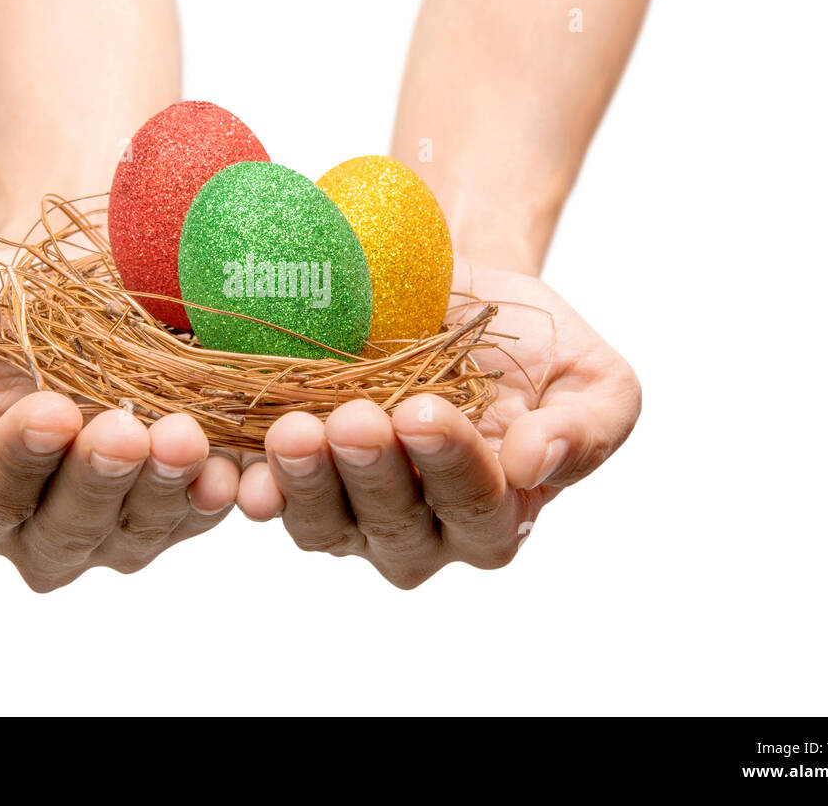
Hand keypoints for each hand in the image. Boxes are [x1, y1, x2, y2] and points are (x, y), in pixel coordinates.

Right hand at [0, 259, 239, 589]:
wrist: (62, 289)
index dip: (16, 458)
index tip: (49, 410)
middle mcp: (36, 532)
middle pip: (66, 527)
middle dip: (95, 477)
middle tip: (121, 428)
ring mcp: (110, 530)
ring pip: (135, 530)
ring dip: (161, 486)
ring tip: (180, 435)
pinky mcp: (173, 511)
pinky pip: (195, 516)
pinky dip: (212, 495)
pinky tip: (227, 469)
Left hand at [234, 262, 640, 587]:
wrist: (455, 295)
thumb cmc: (531, 344)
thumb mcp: (592, 377)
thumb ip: (587, 429)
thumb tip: (536, 464)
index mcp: (498, 515)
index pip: (477, 508)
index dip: (451, 466)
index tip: (425, 410)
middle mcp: (421, 530)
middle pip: (393, 525)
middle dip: (371, 473)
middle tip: (353, 420)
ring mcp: (350, 512)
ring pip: (323, 522)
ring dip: (304, 481)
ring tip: (292, 431)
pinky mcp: (294, 482)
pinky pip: (267, 496)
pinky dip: (247, 482)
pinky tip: (235, 461)